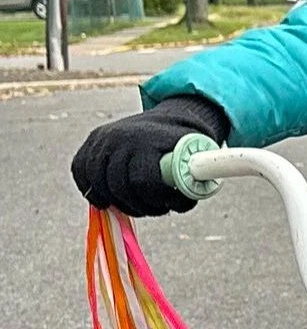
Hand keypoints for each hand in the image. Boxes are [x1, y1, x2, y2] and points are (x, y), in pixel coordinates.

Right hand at [71, 95, 229, 216]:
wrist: (167, 119)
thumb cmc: (187, 144)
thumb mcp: (202, 154)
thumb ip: (200, 170)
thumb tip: (199, 181)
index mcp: (150, 138)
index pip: (144, 180)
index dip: (158, 200)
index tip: (171, 205)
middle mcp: (120, 137)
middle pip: (119, 187)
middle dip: (140, 206)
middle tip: (157, 209)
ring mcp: (101, 139)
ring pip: (100, 186)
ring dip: (120, 202)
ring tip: (140, 204)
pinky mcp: (88, 144)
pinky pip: (82, 175)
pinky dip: (95, 191)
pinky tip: (111, 197)